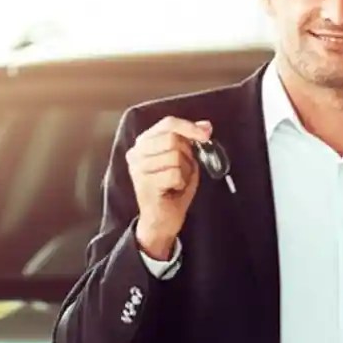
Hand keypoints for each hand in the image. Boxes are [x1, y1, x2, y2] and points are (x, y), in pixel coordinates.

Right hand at [127, 116, 212, 257]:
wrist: (162, 220)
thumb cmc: (173, 188)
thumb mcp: (184, 159)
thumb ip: (191, 141)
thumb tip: (206, 126)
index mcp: (144, 142)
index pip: (168, 123)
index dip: (189, 126)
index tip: (206, 133)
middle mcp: (136, 153)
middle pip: (172, 139)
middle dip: (187, 154)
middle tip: (183, 170)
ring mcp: (137, 168)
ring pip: (175, 156)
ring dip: (184, 171)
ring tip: (177, 182)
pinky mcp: (144, 184)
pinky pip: (174, 174)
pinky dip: (181, 183)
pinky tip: (173, 190)